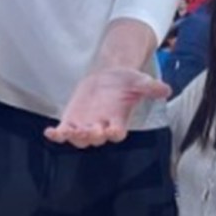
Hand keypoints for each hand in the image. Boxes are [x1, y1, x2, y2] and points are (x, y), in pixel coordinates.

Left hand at [45, 68, 170, 147]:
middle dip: (91, 136)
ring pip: (79, 139)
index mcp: (118, 121)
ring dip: (73, 137)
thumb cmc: (126, 82)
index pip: (117, 134)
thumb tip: (165, 89)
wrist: (109, 76)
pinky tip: (50, 132)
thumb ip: (151, 87)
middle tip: (87, 131)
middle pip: (96, 139)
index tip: (112, 130)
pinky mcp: (72, 121)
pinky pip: (63, 133)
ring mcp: (86, 125)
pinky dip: (57, 135)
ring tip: (67, 132)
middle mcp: (102, 127)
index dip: (114, 133)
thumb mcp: (140, 81)